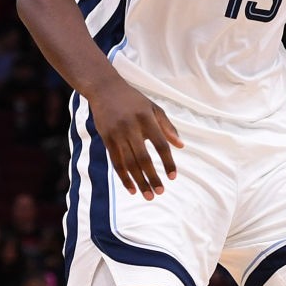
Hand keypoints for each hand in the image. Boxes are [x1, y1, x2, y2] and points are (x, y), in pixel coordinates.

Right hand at [90, 80, 183, 200]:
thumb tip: (181, 146)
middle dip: (152, 177)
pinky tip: (132, 188)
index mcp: (146, 119)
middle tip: (160, 192)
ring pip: (128, 163)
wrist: (104, 89)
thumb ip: (167, 127)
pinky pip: (116, 162)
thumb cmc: (133, 100)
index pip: (160, 144)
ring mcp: (117, 134)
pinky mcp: (106, 139)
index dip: (167, 162)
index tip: (173, 176)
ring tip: (148, 195)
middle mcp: (131, 127)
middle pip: (143, 158)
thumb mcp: (153, 108)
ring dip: (139, 181)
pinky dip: (124, 177)